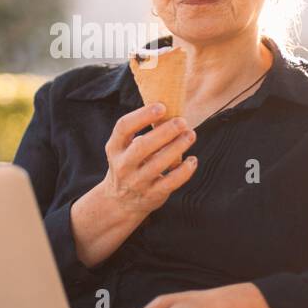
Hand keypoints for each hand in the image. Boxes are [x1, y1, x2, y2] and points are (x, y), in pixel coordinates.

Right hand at [100, 103, 197, 219]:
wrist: (120, 201)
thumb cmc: (129, 164)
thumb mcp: (124, 148)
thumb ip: (140, 132)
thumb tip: (170, 112)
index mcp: (115, 147)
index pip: (123, 127)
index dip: (142, 115)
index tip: (161, 107)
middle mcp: (123, 165)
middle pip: (142, 146)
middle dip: (164, 132)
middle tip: (182, 121)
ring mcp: (137, 182)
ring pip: (158, 164)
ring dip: (177, 147)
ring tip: (190, 135)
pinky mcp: (152, 195)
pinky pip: (171, 182)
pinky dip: (184, 171)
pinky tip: (193, 160)